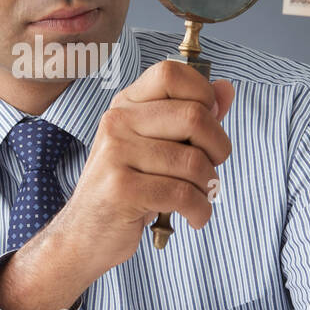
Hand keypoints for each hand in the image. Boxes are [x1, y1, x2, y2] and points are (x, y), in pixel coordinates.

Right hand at [49, 59, 235, 279]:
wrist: (84, 235)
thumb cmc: (128, 189)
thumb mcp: (157, 148)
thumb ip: (192, 117)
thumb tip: (226, 89)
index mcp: (126, 105)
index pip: (171, 74)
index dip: (203, 93)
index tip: (210, 122)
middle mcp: (117, 122)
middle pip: (194, 116)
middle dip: (219, 148)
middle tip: (212, 169)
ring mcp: (115, 154)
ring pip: (193, 161)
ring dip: (209, 186)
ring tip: (200, 197)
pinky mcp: (121, 189)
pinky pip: (182, 193)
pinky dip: (199, 210)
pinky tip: (194, 217)